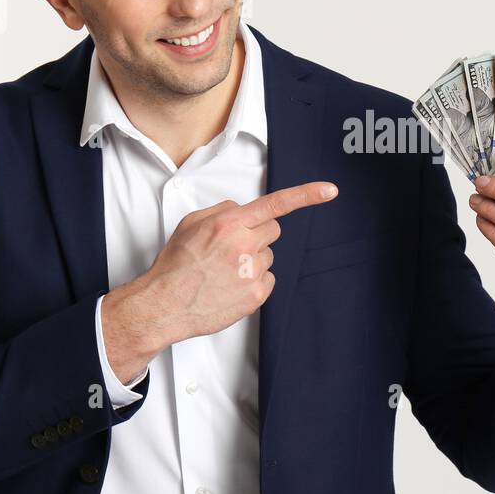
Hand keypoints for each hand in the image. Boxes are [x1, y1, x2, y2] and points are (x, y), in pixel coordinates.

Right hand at [101, 181, 338, 381]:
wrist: (165, 304)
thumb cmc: (175, 265)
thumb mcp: (191, 224)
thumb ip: (221, 211)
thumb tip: (241, 210)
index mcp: (229, 224)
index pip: (275, 204)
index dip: (306, 195)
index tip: (329, 190)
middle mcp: (244, 245)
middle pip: (272, 230)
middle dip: (257, 235)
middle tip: (232, 248)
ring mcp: (252, 271)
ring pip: (268, 256)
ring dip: (252, 260)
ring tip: (224, 272)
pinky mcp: (256, 294)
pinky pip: (267, 279)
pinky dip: (253, 281)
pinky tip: (230, 286)